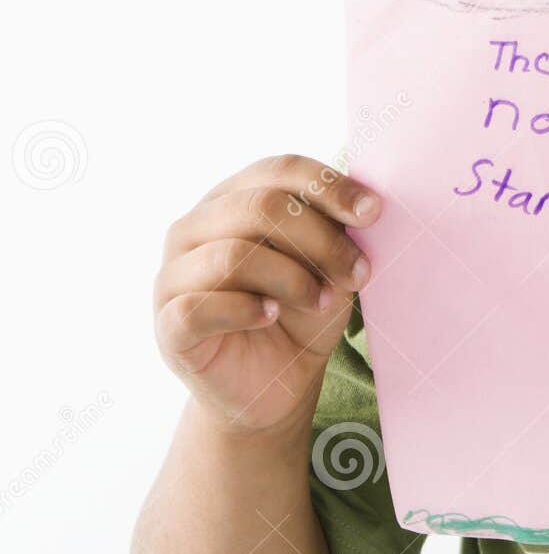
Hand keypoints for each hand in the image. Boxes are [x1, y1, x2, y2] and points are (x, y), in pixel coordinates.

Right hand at [155, 155, 381, 434]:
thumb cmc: (301, 311)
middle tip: (358, 273)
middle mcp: (195, 227)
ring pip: (234, 254)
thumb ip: (336, 230)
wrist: (276, 383)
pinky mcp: (168, 323)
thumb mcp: (329, 265)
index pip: (279, 170)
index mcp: (235, 197)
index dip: (329, 186)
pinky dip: (246, 308)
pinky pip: (200, 306)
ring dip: (293, 278)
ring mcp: (174, 274)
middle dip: (321, 240)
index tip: (374, 213)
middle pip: (261, 207)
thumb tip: (365, 205)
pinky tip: (271, 315)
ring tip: (323, 302)